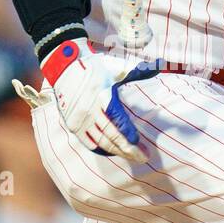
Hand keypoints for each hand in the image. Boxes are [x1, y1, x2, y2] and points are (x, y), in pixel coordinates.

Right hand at [41, 38, 152, 159]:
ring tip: (131, 157)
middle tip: (142, 157)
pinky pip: (88, 142)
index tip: (139, 143)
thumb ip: (135, 73)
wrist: (64, 67)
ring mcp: (79, 119)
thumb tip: (160, 65)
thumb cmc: (92, 67)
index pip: (117, 119)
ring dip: (117, 151)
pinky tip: (113, 153)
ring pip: (101, 141)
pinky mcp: (72, 124)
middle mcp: (89, 109)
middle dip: (128, 148)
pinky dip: (101, 149)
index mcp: (101, 95)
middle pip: (111, 135)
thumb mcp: (114, 69)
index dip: (128, 133)